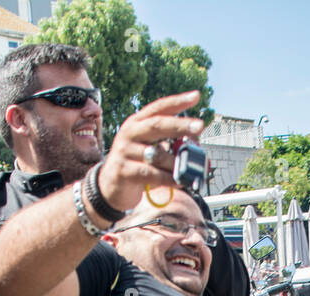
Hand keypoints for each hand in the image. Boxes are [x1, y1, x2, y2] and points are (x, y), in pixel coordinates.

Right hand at [95, 91, 203, 214]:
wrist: (110, 185)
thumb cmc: (136, 164)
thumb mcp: (150, 148)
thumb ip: (168, 144)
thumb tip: (195, 144)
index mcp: (138, 122)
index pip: (158, 108)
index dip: (177, 102)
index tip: (195, 96)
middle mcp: (130, 132)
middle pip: (157, 124)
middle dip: (179, 125)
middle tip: (200, 125)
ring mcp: (125, 151)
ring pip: (157, 154)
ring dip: (176, 163)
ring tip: (188, 171)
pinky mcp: (124, 171)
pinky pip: (151, 174)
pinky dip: (168, 178)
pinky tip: (179, 181)